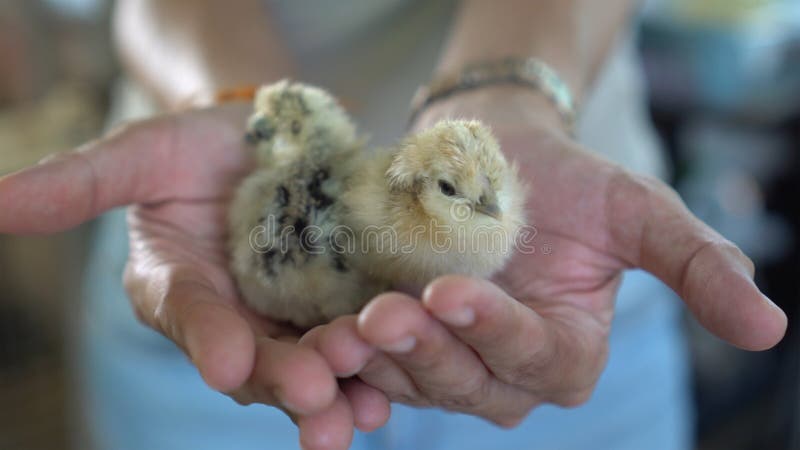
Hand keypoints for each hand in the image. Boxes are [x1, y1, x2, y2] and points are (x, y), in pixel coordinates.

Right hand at [0, 103, 388, 449]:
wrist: (270, 138)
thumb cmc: (196, 145)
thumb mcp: (140, 155)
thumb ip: (79, 183)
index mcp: (176, 288)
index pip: (186, 316)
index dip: (207, 339)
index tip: (230, 362)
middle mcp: (232, 318)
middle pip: (256, 359)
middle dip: (284, 380)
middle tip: (314, 398)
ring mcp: (289, 319)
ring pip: (310, 363)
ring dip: (338, 388)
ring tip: (362, 410)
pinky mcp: (340, 307)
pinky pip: (357, 343)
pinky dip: (376, 367)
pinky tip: (394, 387)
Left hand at [302, 86, 787, 426]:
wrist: (487, 156)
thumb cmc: (566, 182)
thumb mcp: (636, 211)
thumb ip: (696, 265)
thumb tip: (771, 328)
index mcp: (564, 351)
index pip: (537, 361)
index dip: (497, 335)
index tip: (454, 295)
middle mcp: (505, 370)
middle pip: (469, 384)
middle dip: (427, 354)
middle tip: (383, 315)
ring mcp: (446, 360)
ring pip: (414, 380)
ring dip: (377, 359)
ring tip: (343, 325)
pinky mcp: (396, 341)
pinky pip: (372, 364)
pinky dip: (347, 358)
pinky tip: (320, 339)